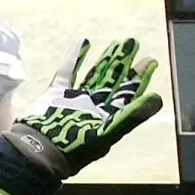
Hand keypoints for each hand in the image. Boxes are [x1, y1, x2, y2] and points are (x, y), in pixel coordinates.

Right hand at [1, 37, 163, 176]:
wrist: (36, 151)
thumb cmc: (72, 148)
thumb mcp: (106, 135)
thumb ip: (131, 116)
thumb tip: (157, 98)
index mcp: (107, 118)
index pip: (127, 94)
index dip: (139, 78)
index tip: (150, 61)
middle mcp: (93, 107)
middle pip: (112, 81)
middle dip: (123, 63)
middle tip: (132, 43)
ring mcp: (74, 100)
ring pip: (94, 75)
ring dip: (105, 60)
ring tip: (117, 43)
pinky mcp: (56, 94)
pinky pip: (68, 72)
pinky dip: (75, 58)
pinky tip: (84, 43)